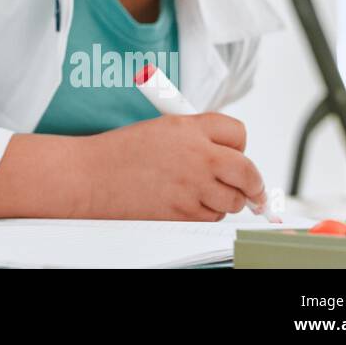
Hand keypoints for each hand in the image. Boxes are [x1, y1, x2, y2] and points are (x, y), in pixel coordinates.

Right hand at [76, 112, 264, 220]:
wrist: (91, 176)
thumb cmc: (121, 153)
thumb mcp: (161, 130)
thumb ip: (195, 138)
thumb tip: (227, 155)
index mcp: (189, 127)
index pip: (238, 132)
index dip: (241, 146)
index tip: (240, 156)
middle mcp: (197, 155)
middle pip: (248, 171)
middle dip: (253, 184)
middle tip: (253, 190)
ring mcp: (193, 186)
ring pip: (233, 200)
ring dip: (226, 201)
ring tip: (202, 193)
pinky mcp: (185, 212)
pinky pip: (212, 217)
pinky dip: (206, 214)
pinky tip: (185, 203)